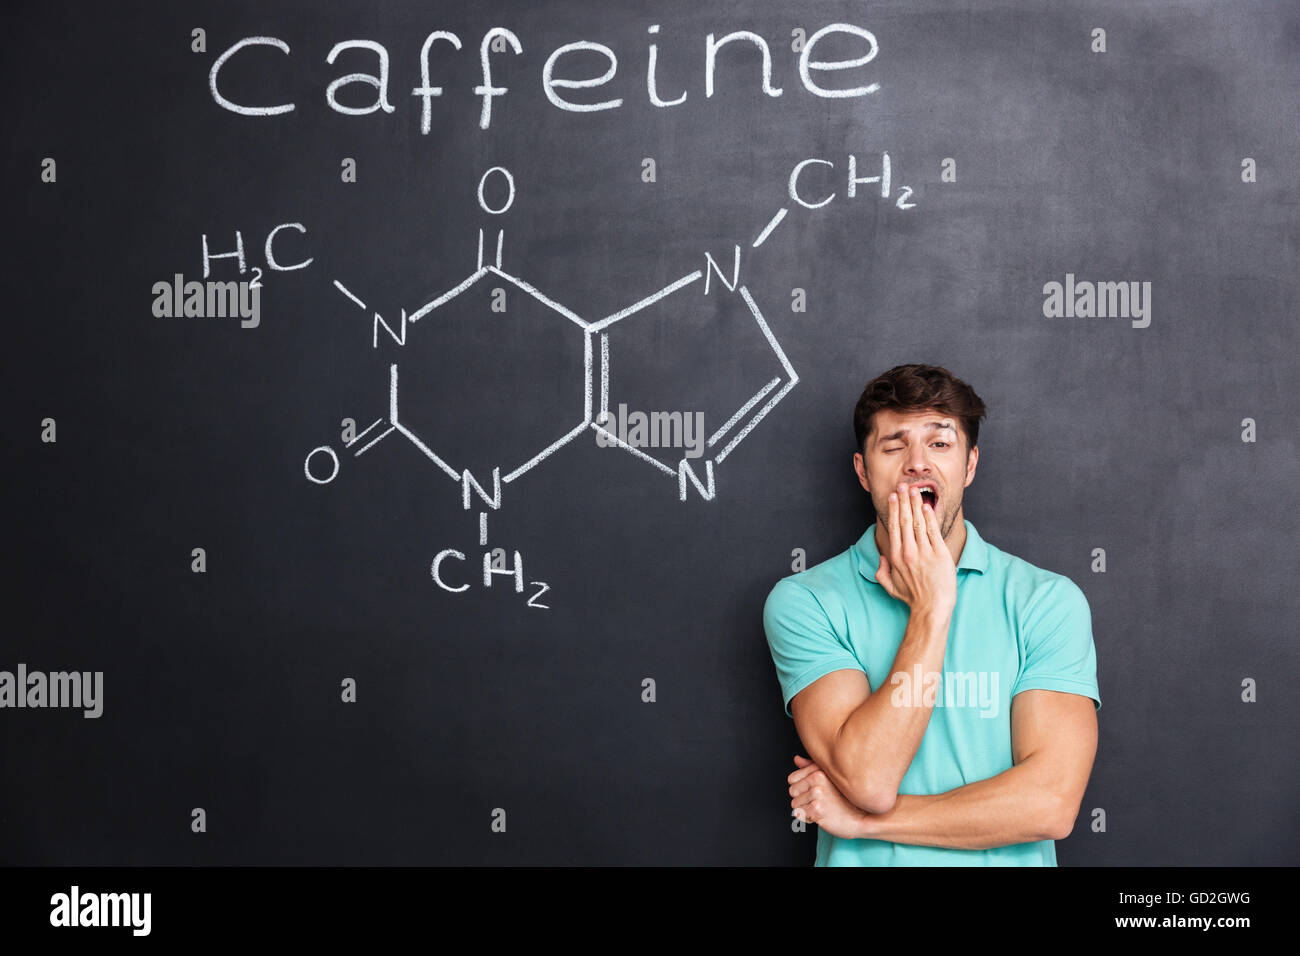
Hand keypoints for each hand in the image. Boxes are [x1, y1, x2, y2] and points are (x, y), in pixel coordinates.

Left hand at [788, 755, 868, 839]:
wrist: (862, 818)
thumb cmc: (846, 799)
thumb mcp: (830, 778)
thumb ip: (811, 767)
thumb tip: (796, 759)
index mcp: (819, 770)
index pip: (792, 778)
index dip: (801, 788)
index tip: (814, 792)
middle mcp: (818, 779)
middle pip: (792, 791)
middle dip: (803, 799)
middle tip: (819, 802)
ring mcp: (818, 793)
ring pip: (795, 804)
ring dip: (806, 809)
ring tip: (822, 808)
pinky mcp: (817, 809)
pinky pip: (799, 814)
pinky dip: (808, 818)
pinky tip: (821, 816)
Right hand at [875, 482, 956, 616]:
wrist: (932, 608)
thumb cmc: (913, 598)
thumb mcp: (890, 587)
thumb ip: (881, 572)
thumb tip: (881, 558)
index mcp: (895, 557)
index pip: (894, 527)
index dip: (893, 510)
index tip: (893, 497)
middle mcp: (908, 552)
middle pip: (904, 520)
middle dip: (903, 501)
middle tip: (903, 486)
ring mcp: (924, 552)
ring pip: (918, 522)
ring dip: (915, 504)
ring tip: (915, 490)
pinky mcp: (939, 554)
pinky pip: (933, 531)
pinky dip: (929, 517)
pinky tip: (927, 506)